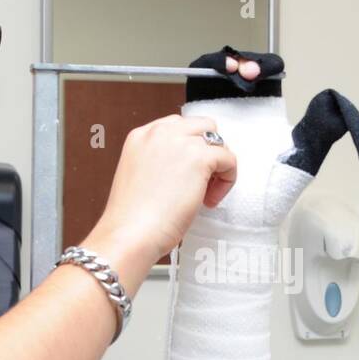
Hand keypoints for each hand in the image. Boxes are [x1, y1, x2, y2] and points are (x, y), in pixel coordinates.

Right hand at [86, 54, 262, 274]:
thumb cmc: (131, 218)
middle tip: (202, 182)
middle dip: (207, 152)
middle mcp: (159, 133)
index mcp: (141, 136)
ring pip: (218, 141)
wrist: (130, 233)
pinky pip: (229, 159)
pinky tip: (210, 200)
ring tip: (205, 194)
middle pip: (202, 126)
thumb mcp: (140, 177)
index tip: (188, 174)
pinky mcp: (199, 158)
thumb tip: (185, 169)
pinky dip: (227, 180)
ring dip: (218, 166)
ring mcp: (180, 142)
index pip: (178, 127)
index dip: (190, 150)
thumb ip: (160, 164)